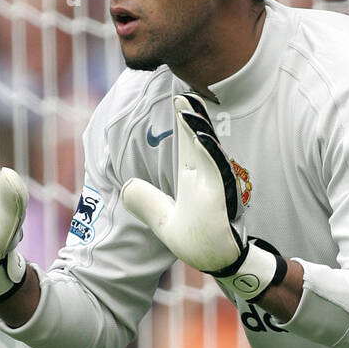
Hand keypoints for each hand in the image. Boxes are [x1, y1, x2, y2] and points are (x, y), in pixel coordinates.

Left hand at [120, 95, 286, 299]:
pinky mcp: (221, 196)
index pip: (187, 140)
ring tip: (187, 102)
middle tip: (184, 86)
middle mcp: (206, 175)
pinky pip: (215, 170)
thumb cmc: (202, 242)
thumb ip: (147, 203)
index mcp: (194, 176)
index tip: (177, 94)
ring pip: (206, 149)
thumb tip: (125, 187)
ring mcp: (215, 184)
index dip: (183, 118)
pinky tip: (200, 135)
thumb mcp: (164, 222)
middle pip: (197, 137)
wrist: (222, 261)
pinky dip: (208, 152)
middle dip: (191, 112)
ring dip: (197, 126)